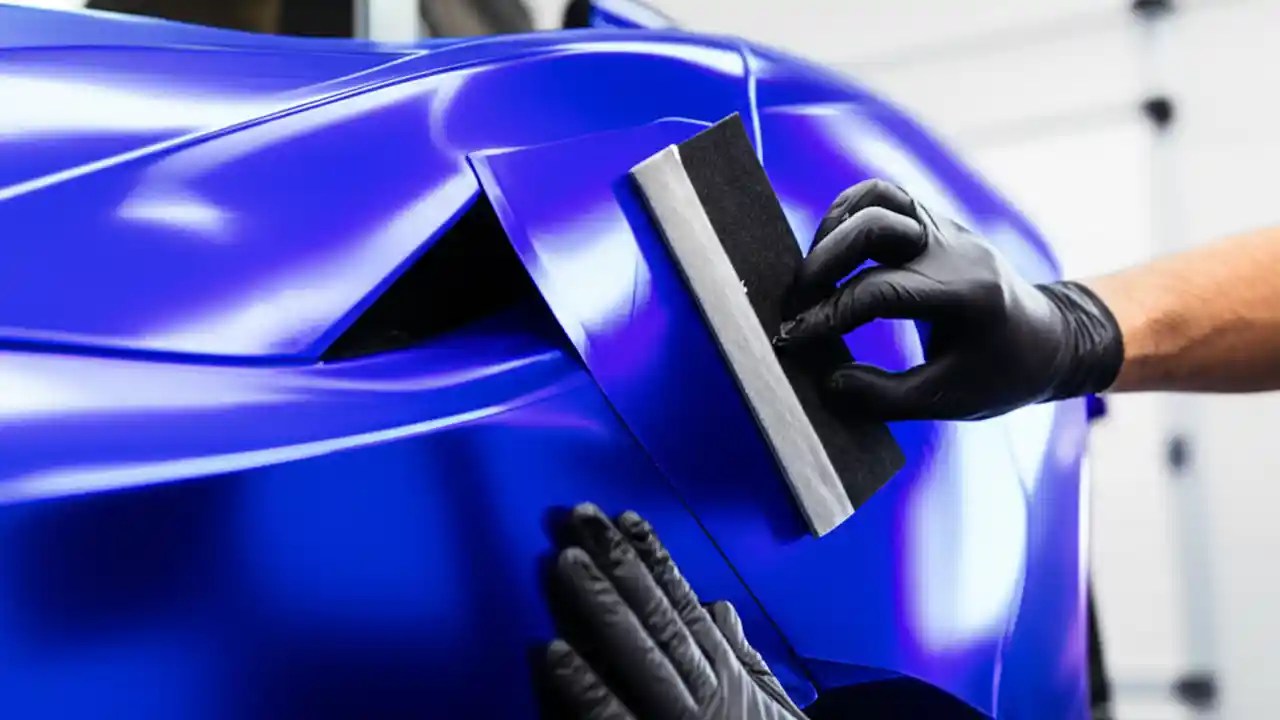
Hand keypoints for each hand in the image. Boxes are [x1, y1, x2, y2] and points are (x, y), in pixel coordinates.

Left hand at [543, 504, 807, 719]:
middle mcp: (703, 692)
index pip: (684, 606)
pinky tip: (552, 654)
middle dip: (618, 569)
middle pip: (656, 620)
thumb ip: (744, 656)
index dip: (655, 560)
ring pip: (639, 656)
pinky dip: (585, 689)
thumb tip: (717, 606)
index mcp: (724, 674)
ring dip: (600, 609)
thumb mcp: (770, 706)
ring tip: (562, 565)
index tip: (627, 518)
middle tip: (579, 523)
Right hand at [776, 179, 1123, 420]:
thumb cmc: (1002, 375)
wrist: (1050, 340)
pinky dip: (849, 214)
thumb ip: (883, 396)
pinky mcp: (935, 224)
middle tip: (796, 303)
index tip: (791, 340)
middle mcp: (954, 251)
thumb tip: (827, 380)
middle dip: (824, 263)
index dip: (827, 316)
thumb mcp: (948, 401)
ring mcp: (946, 230)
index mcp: (965, 295)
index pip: (879, 293)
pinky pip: (885, 198)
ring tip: (811, 273)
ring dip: (833, 228)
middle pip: (876, 226)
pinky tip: (831, 251)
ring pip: (878, 198)